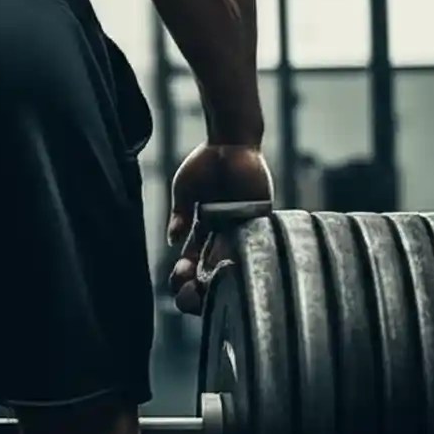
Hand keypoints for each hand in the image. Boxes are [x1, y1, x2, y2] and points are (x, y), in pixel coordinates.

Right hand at [167, 143, 272, 314]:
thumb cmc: (207, 161)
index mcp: (205, 227)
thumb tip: (173, 242)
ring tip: (203, 289)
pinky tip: (226, 270)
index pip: (194, 260)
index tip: (176, 278)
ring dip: (217, 279)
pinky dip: (239, 258)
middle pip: (212, 269)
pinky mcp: (260, 218)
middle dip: (198, 287)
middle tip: (187, 294)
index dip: (184, 274)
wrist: (230, 139)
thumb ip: (180, 215)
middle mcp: (225, 232)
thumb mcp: (186, 190)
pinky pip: (252, 244)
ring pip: (231, 263)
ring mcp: (243, 226)